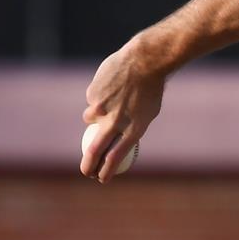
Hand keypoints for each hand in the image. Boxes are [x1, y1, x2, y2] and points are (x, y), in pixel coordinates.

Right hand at [81, 39, 168, 181]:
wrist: (145, 61)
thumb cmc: (151, 89)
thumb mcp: (147, 113)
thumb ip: (130, 128)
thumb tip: (117, 142)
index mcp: (134, 129)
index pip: (115, 157)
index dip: (106, 171)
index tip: (101, 178)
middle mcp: (115, 120)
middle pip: (95, 150)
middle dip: (88, 165)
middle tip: (86, 172)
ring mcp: (101, 107)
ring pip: (89, 120)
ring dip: (94, 119)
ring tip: (109, 104)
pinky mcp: (92, 93)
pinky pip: (91, 100)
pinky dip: (98, 97)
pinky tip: (111, 86)